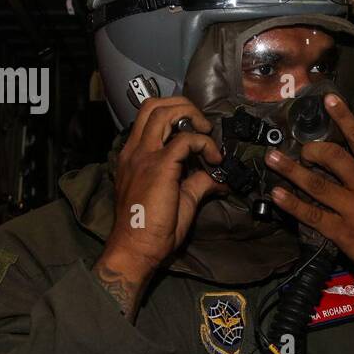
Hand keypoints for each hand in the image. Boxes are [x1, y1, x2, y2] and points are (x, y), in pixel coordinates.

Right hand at [96, 97, 224, 312]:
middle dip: (183, 105)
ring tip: (207, 132)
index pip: (150, 117)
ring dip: (191, 115)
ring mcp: (145, 156)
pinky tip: (214, 160)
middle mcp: (135, 150)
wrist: (136, 249)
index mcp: (134, 155)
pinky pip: (185, 139)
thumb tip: (218, 178)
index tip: (198, 136)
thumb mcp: (179, 199)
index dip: (177, 115)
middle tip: (202, 124)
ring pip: (164, 112)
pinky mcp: (160, 166)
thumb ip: (197, 183)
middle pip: (154, 105)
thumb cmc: (151, 229)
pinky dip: (204, 144)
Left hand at [267, 97, 353, 353]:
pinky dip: (292, 204)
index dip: (345, 118)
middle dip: (313, 149)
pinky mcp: (344, 233)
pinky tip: (276, 195)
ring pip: (318, 183)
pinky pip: (312, 214)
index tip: (329, 100)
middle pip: (336, 157)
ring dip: (292, 170)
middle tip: (300, 147)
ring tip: (273, 158)